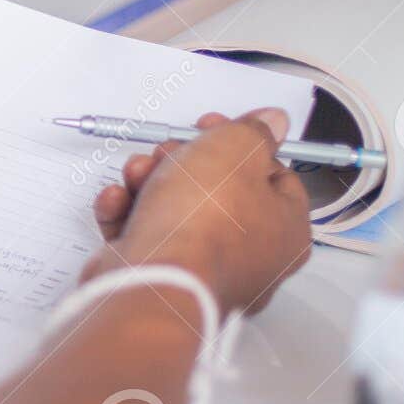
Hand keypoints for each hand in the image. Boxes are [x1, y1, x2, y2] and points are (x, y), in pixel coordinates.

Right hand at [82, 109, 311, 315]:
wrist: (152, 281)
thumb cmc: (203, 224)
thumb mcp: (236, 149)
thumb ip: (255, 131)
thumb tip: (270, 123)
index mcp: (286, 230)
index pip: (275, 176)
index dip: (242, 144)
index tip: (215, 127)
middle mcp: (251, 259)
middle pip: (219, 194)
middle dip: (185, 163)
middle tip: (168, 150)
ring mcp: (203, 274)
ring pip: (176, 215)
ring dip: (149, 184)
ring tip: (136, 173)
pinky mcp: (161, 281)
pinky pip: (145, 240)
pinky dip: (128, 216)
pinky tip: (118, 200)